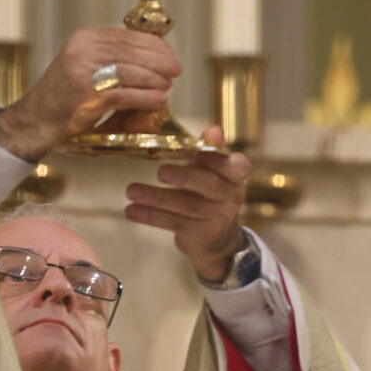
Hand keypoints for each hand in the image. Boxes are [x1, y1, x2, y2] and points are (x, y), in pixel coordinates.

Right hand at [0, 28, 181, 161]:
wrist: (35, 120)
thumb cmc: (63, 97)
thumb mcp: (83, 65)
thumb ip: (110, 57)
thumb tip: (151, 56)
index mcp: (83, 40)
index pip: (124, 36)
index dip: (151, 44)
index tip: (168, 52)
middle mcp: (81, 52)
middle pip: (130, 52)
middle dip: (158, 61)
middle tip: (175, 69)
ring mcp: (83, 74)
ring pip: (130, 72)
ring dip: (154, 79)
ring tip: (168, 85)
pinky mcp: (87, 98)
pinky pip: (124, 95)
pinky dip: (145, 97)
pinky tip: (158, 99)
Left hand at [123, 126, 252, 280]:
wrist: (217, 240)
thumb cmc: (209, 195)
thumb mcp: (210, 172)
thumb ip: (208, 151)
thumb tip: (214, 130)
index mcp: (235, 178)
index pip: (238, 167)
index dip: (220, 159)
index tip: (199, 153)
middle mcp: (231, 198)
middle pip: (208, 185)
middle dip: (184, 177)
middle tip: (160, 172)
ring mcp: (217, 219)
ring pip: (185, 205)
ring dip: (156, 197)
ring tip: (131, 191)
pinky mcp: (201, 236)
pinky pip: (173, 223)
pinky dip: (150, 216)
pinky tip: (131, 211)